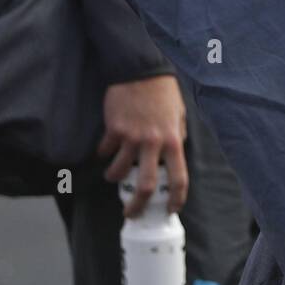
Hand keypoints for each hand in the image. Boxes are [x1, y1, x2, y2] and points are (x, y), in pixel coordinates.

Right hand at [99, 75, 187, 217]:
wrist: (141, 71)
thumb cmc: (163, 93)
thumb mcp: (179, 114)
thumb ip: (178, 135)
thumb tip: (175, 154)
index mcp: (174, 140)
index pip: (179, 178)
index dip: (176, 198)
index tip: (171, 209)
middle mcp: (154, 143)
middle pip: (146, 185)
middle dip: (137, 206)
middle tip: (132, 213)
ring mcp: (132, 137)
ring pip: (119, 172)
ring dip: (113, 177)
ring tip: (113, 175)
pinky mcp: (114, 130)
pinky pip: (105, 151)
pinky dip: (104, 154)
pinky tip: (106, 149)